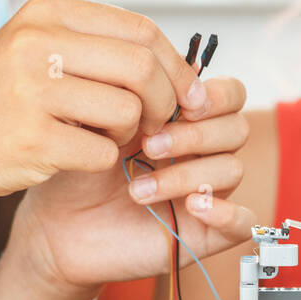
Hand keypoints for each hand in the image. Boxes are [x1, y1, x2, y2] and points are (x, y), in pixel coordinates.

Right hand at [0, 0, 212, 197]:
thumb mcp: (35, 52)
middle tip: (161, 124)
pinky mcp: (34, 140)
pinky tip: (76, 156)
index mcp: (44, 14)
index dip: (175, 65)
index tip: (188, 93)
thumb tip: (177, 64)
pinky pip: (104, 153)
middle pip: (142, 67)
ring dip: (130, 133)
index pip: (139, 29)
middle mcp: (36, 44)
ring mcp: (32, 92)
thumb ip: (96, 48)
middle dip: (167, 102)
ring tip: (102, 137)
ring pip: (129, 111)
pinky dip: (102, 161)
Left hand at [6, 74, 252, 297]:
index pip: (230, 95)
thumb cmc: (78, 173)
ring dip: (188, 175)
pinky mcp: (208, 232)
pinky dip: (225, 213)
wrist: (57, 227)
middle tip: (149, 145)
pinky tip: (193, 207)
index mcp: (185, 120)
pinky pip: (244, 221)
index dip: (213, 95)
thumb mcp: (100, 122)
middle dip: (195, 133)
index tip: (171, 104)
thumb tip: (178, 66)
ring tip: (139, 189)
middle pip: (237, 128)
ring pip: (233, 169)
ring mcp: (209, 192)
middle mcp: (202, 153)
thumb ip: (137, 93)